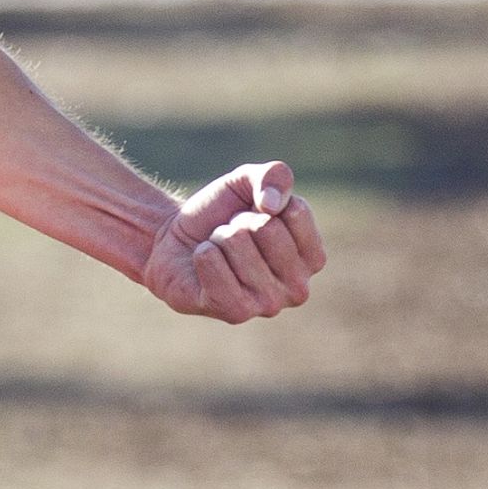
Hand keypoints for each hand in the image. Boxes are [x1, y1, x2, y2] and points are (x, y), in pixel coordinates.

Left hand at [142, 161, 324, 322]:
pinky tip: (204, 265)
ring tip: (217, 251)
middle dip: (238, 222)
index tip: (253, 217)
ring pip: (236, 242)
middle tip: (229, 236)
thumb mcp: (248, 181)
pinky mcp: (234, 312)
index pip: (295, 211)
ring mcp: (268, 305)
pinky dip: (201, 253)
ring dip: (218, 238)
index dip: (263, 203)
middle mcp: (297, 288)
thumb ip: (275, 176)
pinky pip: (211, 261)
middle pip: (266, 228)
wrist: (175, 238)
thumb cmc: (220, 214)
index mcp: (312, 258)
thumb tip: (272, 205)